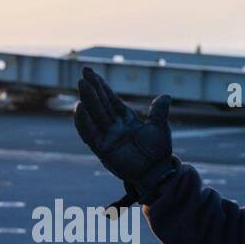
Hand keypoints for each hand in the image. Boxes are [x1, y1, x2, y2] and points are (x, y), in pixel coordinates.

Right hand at [74, 67, 177, 204]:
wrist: (157, 172)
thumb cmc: (158, 151)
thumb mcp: (160, 127)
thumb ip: (159, 111)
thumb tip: (165, 96)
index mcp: (125, 119)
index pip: (110, 99)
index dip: (101, 85)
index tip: (91, 72)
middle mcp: (113, 126)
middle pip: (100, 104)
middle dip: (92, 88)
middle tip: (84, 71)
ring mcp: (107, 137)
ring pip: (94, 115)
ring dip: (87, 100)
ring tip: (82, 84)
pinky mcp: (103, 149)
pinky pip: (90, 134)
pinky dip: (83, 122)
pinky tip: (79, 108)